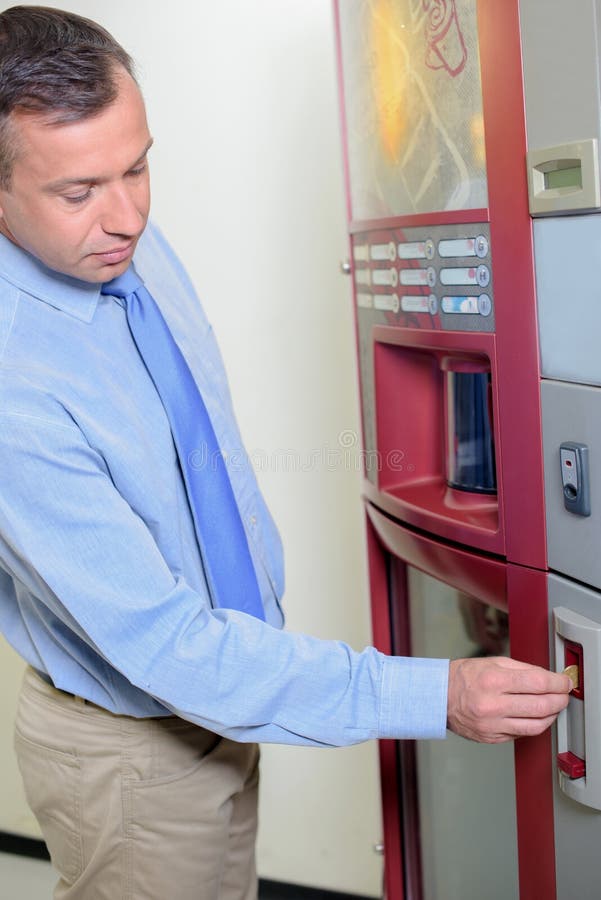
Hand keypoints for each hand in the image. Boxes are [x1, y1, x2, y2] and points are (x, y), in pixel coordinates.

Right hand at [447, 656, 571, 742]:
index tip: (565, 682)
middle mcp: (493, 705)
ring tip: (553, 707)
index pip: (538, 683)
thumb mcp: (492, 662)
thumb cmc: (463, 677)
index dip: (558, 683)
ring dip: (551, 715)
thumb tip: (548, 678)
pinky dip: (533, 724)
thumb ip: (522, 669)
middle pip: (542, 706)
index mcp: (494, 681)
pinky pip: (522, 734)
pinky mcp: (492, 738)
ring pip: (536, 726)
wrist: (438, 698)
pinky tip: (534, 716)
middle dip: (560, 700)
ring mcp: (493, 725)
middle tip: (563, 695)